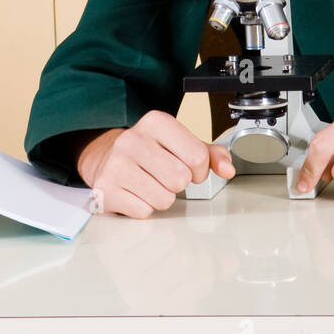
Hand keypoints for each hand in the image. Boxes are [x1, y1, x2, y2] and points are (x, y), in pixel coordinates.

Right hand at [77, 111, 236, 217]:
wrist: (107, 160)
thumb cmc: (151, 153)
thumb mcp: (182, 145)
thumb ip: (211, 154)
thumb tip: (228, 169)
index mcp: (155, 122)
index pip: (198, 156)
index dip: (199, 169)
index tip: (188, 167)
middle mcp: (132, 139)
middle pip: (180, 179)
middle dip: (178, 184)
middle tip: (165, 176)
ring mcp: (116, 164)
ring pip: (163, 199)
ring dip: (161, 197)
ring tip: (149, 184)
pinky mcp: (105, 190)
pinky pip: (144, 211)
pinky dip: (143, 207)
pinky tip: (135, 193)